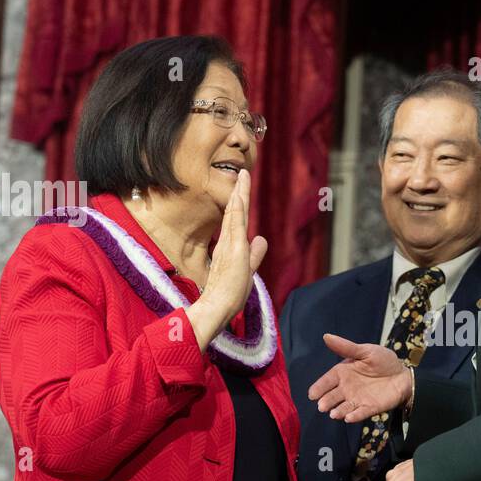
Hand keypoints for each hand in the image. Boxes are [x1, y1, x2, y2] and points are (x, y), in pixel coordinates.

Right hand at [190, 170, 266, 348]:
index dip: (240, 204)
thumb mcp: (248, 270)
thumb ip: (255, 254)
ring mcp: (229, 243)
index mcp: (229, 246)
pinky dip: (237, 207)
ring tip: (244, 175)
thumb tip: (261, 239)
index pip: (236, 221)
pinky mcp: (233, 247)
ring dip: (240, 193)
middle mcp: (227, 242)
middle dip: (240, 192)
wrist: (218, 308)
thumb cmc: (230, 295)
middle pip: (235, 212)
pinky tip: (240, 193)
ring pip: (235, 212)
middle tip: (244, 172)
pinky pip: (235, 222)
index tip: (242, 188)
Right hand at [308, 334, 412, 421]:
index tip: (312, 394)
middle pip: (333, 396)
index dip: (319, 387)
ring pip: (345, 407)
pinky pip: (361, 412)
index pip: (328, 380)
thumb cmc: (383, 361)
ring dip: (339, 411)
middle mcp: (347, 388)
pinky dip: (355, 416)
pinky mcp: (370, 408)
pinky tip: (349, 418)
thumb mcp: (366, 351)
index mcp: (344, 373)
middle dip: (327, 401)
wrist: (403, 375)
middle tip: (322, 406)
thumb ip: (347, 347)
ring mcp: (358, 399)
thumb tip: (326, 336)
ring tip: (333, 414)